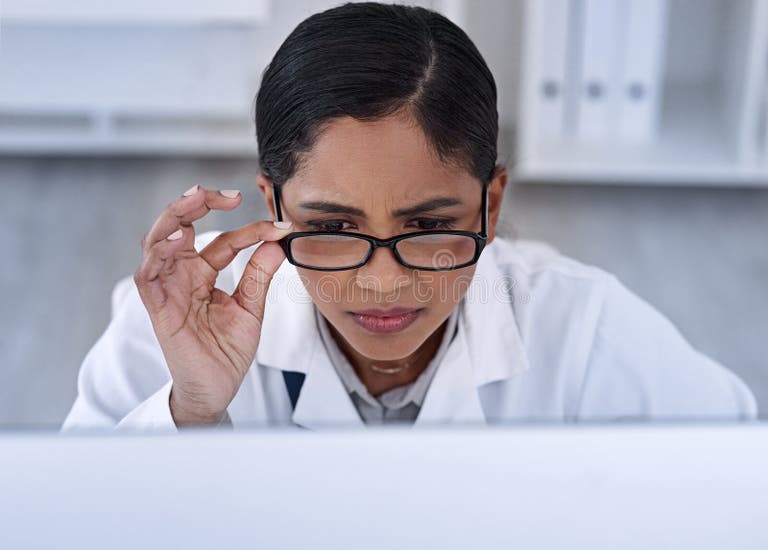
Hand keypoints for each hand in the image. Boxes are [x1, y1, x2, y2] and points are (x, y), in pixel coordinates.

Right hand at [133, 185, 293, 426]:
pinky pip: (148, 274)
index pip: (223, 240)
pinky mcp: (158, 307)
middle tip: (226, 194)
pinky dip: (158, 253)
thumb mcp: (250, 307)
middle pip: (179, 227)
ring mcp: (167, 289)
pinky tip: (177, 238)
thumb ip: (259, 274)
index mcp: (202, 273)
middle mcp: (181, 276)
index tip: (278, 227)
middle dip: (197, 203)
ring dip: (175, 217)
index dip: (250, 231)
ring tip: (196, 199)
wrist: (217, 388)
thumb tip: (278, 242)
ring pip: (157, 241)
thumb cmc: (226, 351)